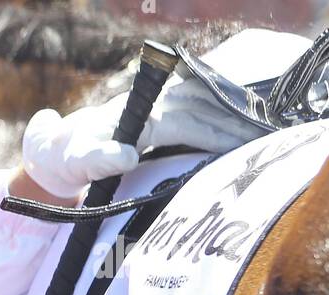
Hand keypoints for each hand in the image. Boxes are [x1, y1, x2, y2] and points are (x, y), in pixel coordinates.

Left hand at [22, 74, 266, 199]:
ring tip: (263, 128)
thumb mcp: (79, 162)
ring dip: (233, 111)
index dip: (215, 134)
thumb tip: (126, 154)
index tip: (242, 147)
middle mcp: (151, 103)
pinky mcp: (160, 106)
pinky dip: (222, 104)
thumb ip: (99, 158)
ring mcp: (156, 102)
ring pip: (204, 99)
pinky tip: (242, 115)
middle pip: (202, 108)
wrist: (59, 149)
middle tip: (268, 140)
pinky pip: (198, 100)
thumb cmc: (70, 160)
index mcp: (138, 116)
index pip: (186, 123)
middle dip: (235, 123)